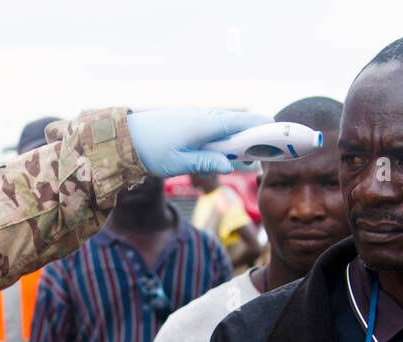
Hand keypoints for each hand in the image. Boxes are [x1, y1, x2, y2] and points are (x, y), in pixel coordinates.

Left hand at [127, 108, 273, 176]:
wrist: (123, 137)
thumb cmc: (149, 150)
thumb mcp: (178, 163)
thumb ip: (206, 162)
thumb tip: (230, 164)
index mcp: (204, 124)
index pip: (242, 122)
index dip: (261, 127)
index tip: (278, 133)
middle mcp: (202, 116)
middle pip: (237, 123)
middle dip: (253, 138)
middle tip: (266, 154)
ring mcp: (195, 116)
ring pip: (225, 126)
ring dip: (238, 141)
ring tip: (247, 160)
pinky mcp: (188, 120)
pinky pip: (213, 127)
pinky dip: (223, 138)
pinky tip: (224, 153)